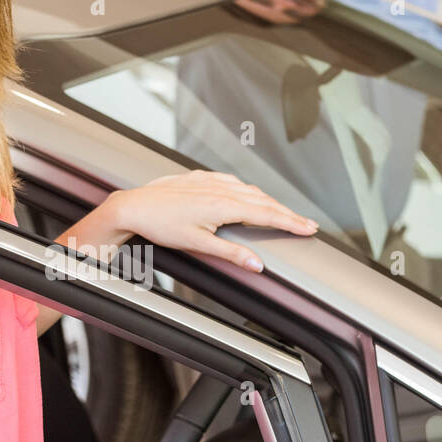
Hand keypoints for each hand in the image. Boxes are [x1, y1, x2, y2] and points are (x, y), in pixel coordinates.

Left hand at [113, 170, 317, 271]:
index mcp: (223, 205)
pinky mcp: (200, 177)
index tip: (308, 228)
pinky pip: (232, 181)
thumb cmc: (160, 225)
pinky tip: (249, 193)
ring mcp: (210, 180)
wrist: (134, 206)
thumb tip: (256, 264)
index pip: (267, 214)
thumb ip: (230, 252)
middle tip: (306, 224)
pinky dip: (248, 190)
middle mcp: (220, 189)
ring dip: (270, 201)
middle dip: (287, 213)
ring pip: (250, 189)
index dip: (290, 222)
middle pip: (264, 201)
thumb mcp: (197, 244)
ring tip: (284, 212)